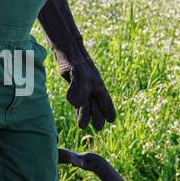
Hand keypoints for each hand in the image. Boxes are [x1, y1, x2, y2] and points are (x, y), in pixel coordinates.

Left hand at [37, 0, 116, 131]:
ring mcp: (83, 86)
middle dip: (98, 116)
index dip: (108, 110)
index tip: (112, 120)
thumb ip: (78, 90)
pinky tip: (78, 112)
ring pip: (87, 103)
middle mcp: (92, 86)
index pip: (104, 101)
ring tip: (84, 126)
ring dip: (86, 114)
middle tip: (99, 129)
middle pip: (96, 105)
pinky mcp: (74, 85)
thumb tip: (76, 104)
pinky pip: (78, 99)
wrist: (67, 51)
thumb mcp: (78, 76)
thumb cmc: (75, 62)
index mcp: (97, 85)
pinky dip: (78, 107)